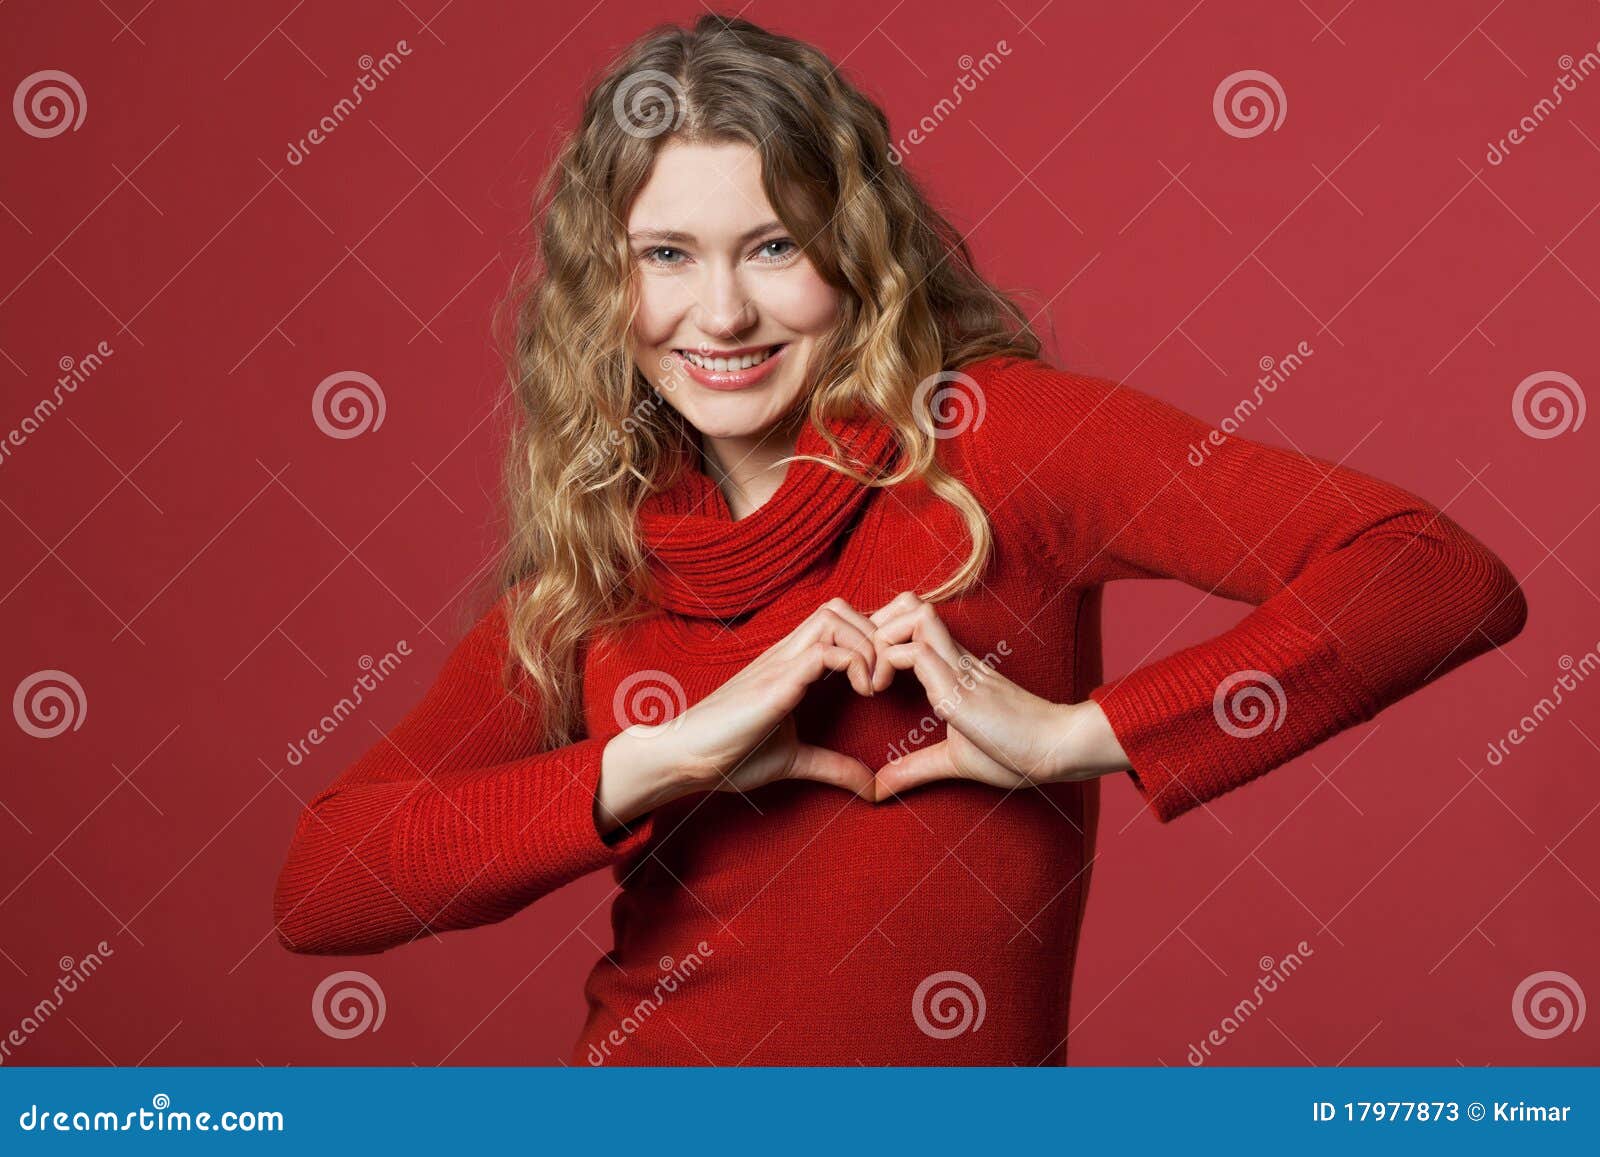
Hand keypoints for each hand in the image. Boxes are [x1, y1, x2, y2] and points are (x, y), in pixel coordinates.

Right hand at [598, 598, 884, 830]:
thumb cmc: (728, 754)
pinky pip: (825, 651)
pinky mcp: (777, 682)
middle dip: (875, 633)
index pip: (839, 623)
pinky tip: (864, 693)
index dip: (871, 637)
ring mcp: (781, 663)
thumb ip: (834, 767)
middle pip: (840, 607)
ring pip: (835, 616)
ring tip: (876, 686)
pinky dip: (856, 663)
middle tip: (886, 678)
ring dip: (868, 644)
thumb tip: (872, 789)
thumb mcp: (795, 760)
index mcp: (791, 664)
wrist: (683, 758)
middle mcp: (786, 654)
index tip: (887, 678)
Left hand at [867, 591, 1126, 800]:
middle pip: (909, 601)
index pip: (911, 619)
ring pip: (912, 612)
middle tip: (859, 664)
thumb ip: (915, 767)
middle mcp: (955, 657)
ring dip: (880, 637)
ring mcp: (958, 667)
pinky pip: (917, 653)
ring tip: (869, 676)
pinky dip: (886, 663)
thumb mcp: (953, 760)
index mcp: (955, 666)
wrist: (1059, 750)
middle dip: (874, 624)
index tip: (863, 668)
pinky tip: (876, 693)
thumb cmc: (1017, 752)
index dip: (880, 632)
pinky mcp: (960, 687)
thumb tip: (879, 787)